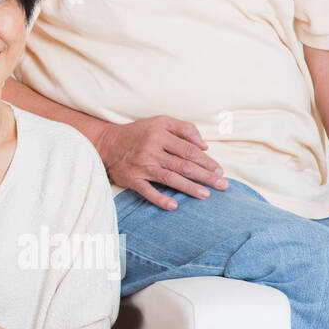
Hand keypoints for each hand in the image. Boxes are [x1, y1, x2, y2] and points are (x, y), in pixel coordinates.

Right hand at [95, 116, 228, 208]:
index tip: (219, 170)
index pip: (188, 150)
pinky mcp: (131, 179)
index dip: (206, 161)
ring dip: (189, 188)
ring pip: (169, 178)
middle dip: (205, 176)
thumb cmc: (138, 133)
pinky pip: (147, 191)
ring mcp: (141, 166)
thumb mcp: (160, 122)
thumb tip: (204, 146)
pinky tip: (174, 206)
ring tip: (206, 195)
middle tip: (222, 185)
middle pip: (183, 165)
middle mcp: (151, 150)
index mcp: (160, 135)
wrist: (106, 143)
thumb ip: (184, 129)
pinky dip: (160, 199)